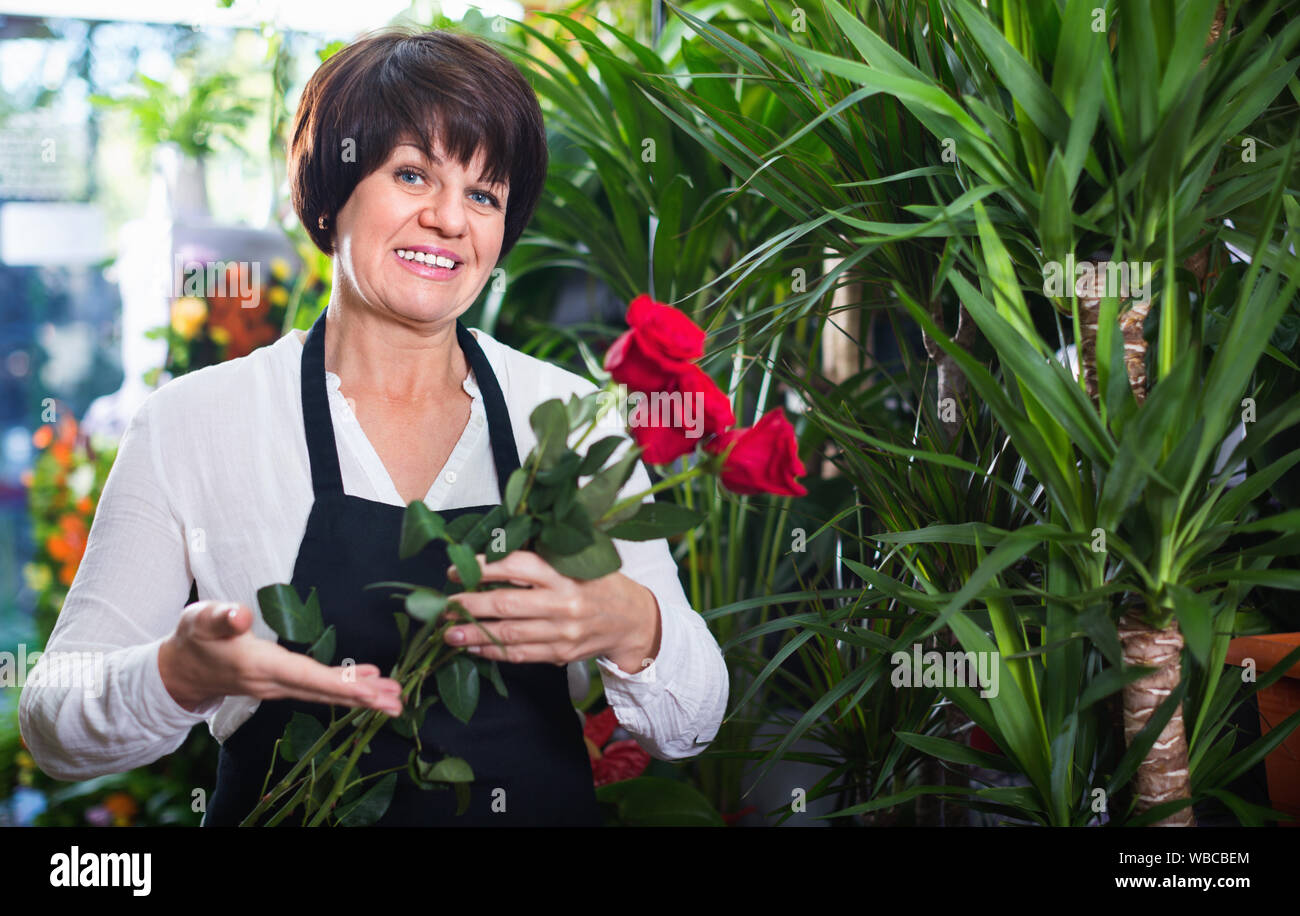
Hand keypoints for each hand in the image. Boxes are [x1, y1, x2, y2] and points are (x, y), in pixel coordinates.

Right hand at [157, 600, 402, 716]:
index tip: (371, 690)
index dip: (340, 684)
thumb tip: (239, 614)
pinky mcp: (280, 684)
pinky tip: (366, 683)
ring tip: (393, 698)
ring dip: (359, 696)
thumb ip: (221, 617)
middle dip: (362, 698)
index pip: (308, 677)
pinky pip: (317, 689)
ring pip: (324, 693)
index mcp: (261, 666)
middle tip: (397, 701)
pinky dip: (343, 689)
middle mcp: (273, 683)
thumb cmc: (193, 639)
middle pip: (324, 692)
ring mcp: (277, 687)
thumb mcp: (201, 620)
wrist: (179, 670)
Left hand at [443, 551, 661, 672]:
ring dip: (474, 633)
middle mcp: (564, 602)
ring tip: (448, 632)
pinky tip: (474, 647)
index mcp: (566, 572)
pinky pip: (521, 654)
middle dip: (470, 605)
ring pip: (510, 634)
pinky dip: (493, 651)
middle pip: (507, 604)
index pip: (518, 565)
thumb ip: (543, 556)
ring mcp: (562, 631)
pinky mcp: (561, 652)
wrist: (632, 620)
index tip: (457, 569)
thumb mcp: (579, 560)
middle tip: (443, 606)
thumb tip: (493, 550)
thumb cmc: (599, 583)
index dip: (484, 567)